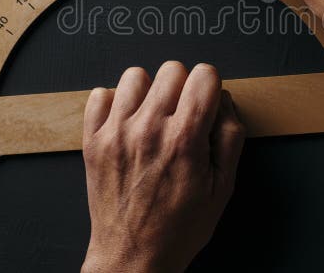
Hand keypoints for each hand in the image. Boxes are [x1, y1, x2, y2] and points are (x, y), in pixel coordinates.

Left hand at [81, 62, 244, 272]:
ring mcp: (116, 133)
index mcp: (185, 139)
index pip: (204, 74)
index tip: (206, 105)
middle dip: (183, 87)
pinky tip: (126, 126)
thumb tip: (223, 100)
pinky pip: (100, 94)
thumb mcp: (223, 188)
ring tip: (152, 119)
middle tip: (181, 116)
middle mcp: (149, 129)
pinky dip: (113, 104)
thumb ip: (230, 136)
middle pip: (172, 69)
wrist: (132, 258)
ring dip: (148, 92)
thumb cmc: (180, 228)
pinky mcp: (93, 140)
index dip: (211, 87)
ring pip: (136, 75)